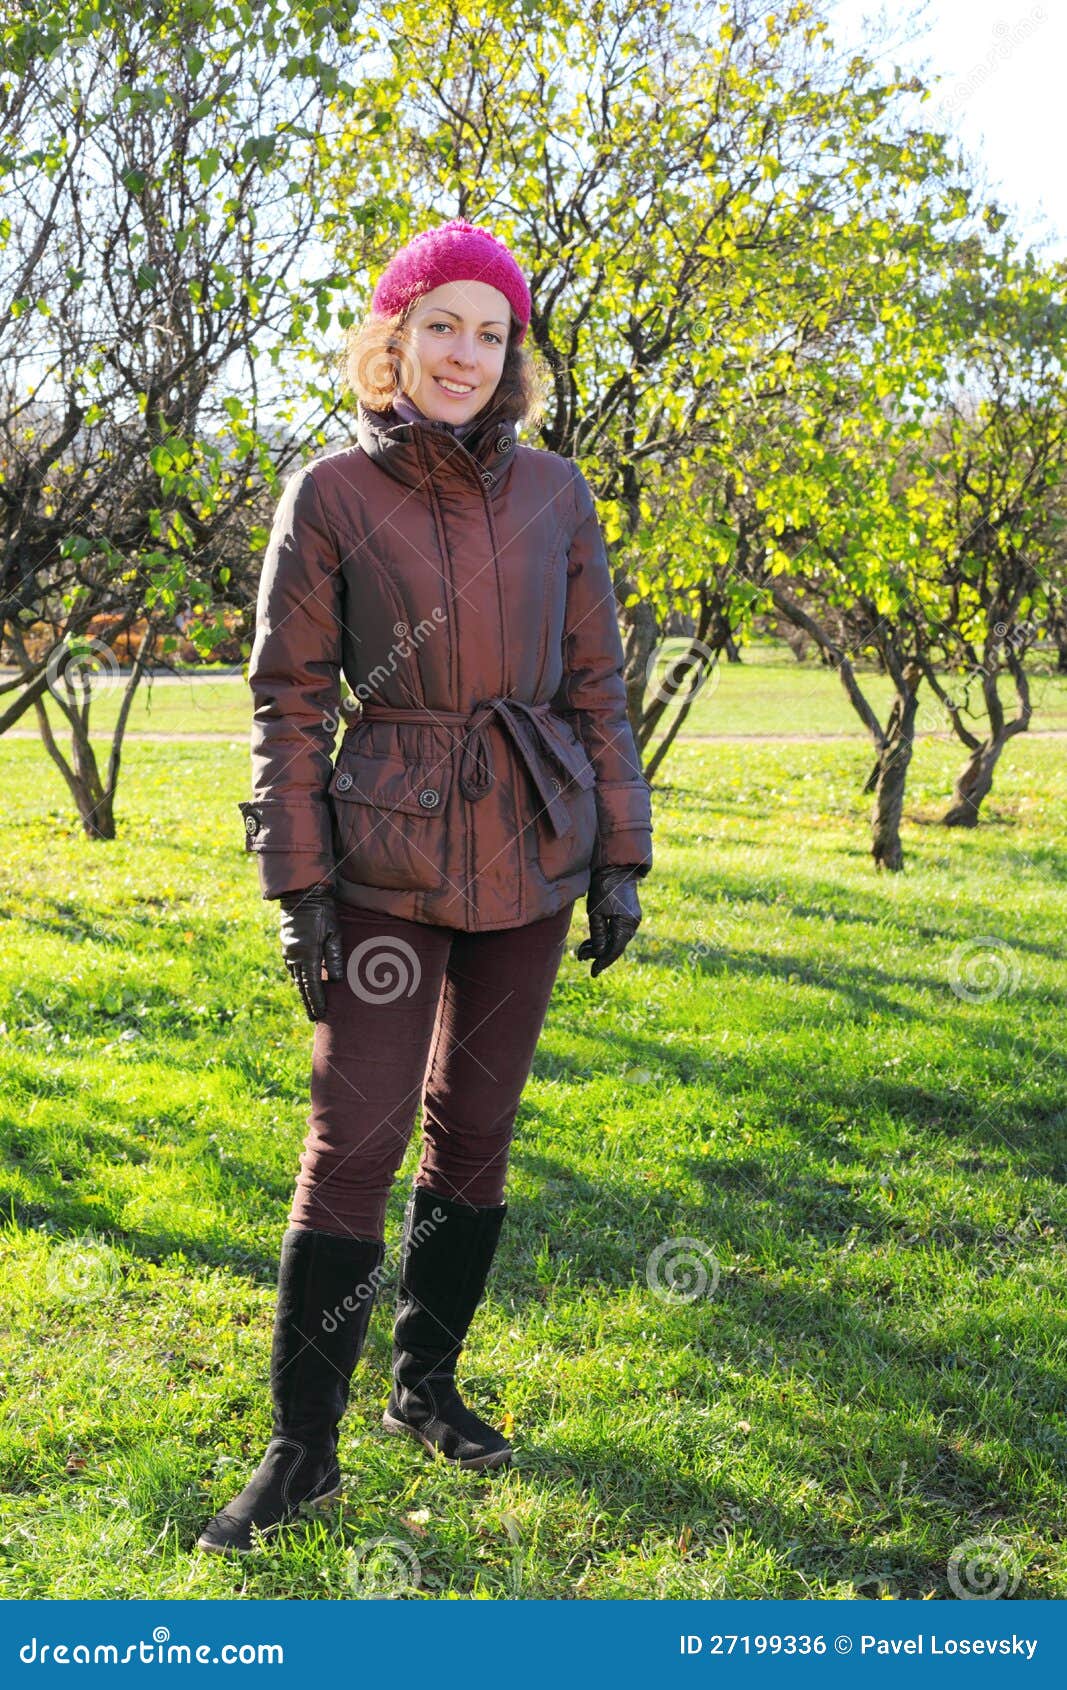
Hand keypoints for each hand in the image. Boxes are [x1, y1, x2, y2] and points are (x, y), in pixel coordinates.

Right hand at [278, 885, 343, 1021]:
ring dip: (303, 991)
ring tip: (310, 1004)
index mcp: (307, 954)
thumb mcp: (334, 933)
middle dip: (308, 1002)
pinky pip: (292, 967)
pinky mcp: (286, 945)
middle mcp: (294, 956)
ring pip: (296, 977)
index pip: (312, 985)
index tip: (320, 1015)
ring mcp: (288, 950)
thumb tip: (335, 980)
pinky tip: (303, 983)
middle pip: (302, 985)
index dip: (316, 1001)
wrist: (302, 894)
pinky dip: (298, 977)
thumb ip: (334, 957)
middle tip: (313, 1018)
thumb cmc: (323, 912)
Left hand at [576, 865, 642, 977]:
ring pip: (615, 940)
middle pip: (615, 946)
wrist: (615, 868)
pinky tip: (592, 940)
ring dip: (599, 945)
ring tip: (582, 949)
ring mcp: (632, 919)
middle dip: (598, 954)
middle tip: (580, 957)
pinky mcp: (628, 915)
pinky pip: (617, 931)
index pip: (614, 950)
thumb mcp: (596, 912)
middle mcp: (632, 924)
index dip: (603, 962)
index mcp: (626, 924)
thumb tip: (599, 953)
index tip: (593, 972)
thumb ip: (598, 934)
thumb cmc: (604, 888)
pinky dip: (604, 936)